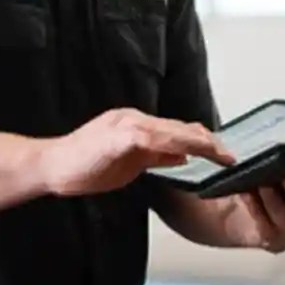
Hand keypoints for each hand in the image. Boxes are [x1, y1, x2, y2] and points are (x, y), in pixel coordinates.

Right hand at [38, 108, 234, 196]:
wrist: (52, 166)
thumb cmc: (85, 166)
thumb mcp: (129, 162)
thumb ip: (155, 156)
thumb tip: (182, 155)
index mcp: (137, 125)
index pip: (177, 130)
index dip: (203, 141)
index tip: (224, 154)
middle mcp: (135, 118)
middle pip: (181, 127)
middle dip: (210, 142)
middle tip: (232, 156)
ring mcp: (127, 124)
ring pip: (173, 129)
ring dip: (201, 142)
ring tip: (221, 154)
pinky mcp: (120, 135)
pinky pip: (154, 138)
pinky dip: (177, 143)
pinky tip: (192, 151)